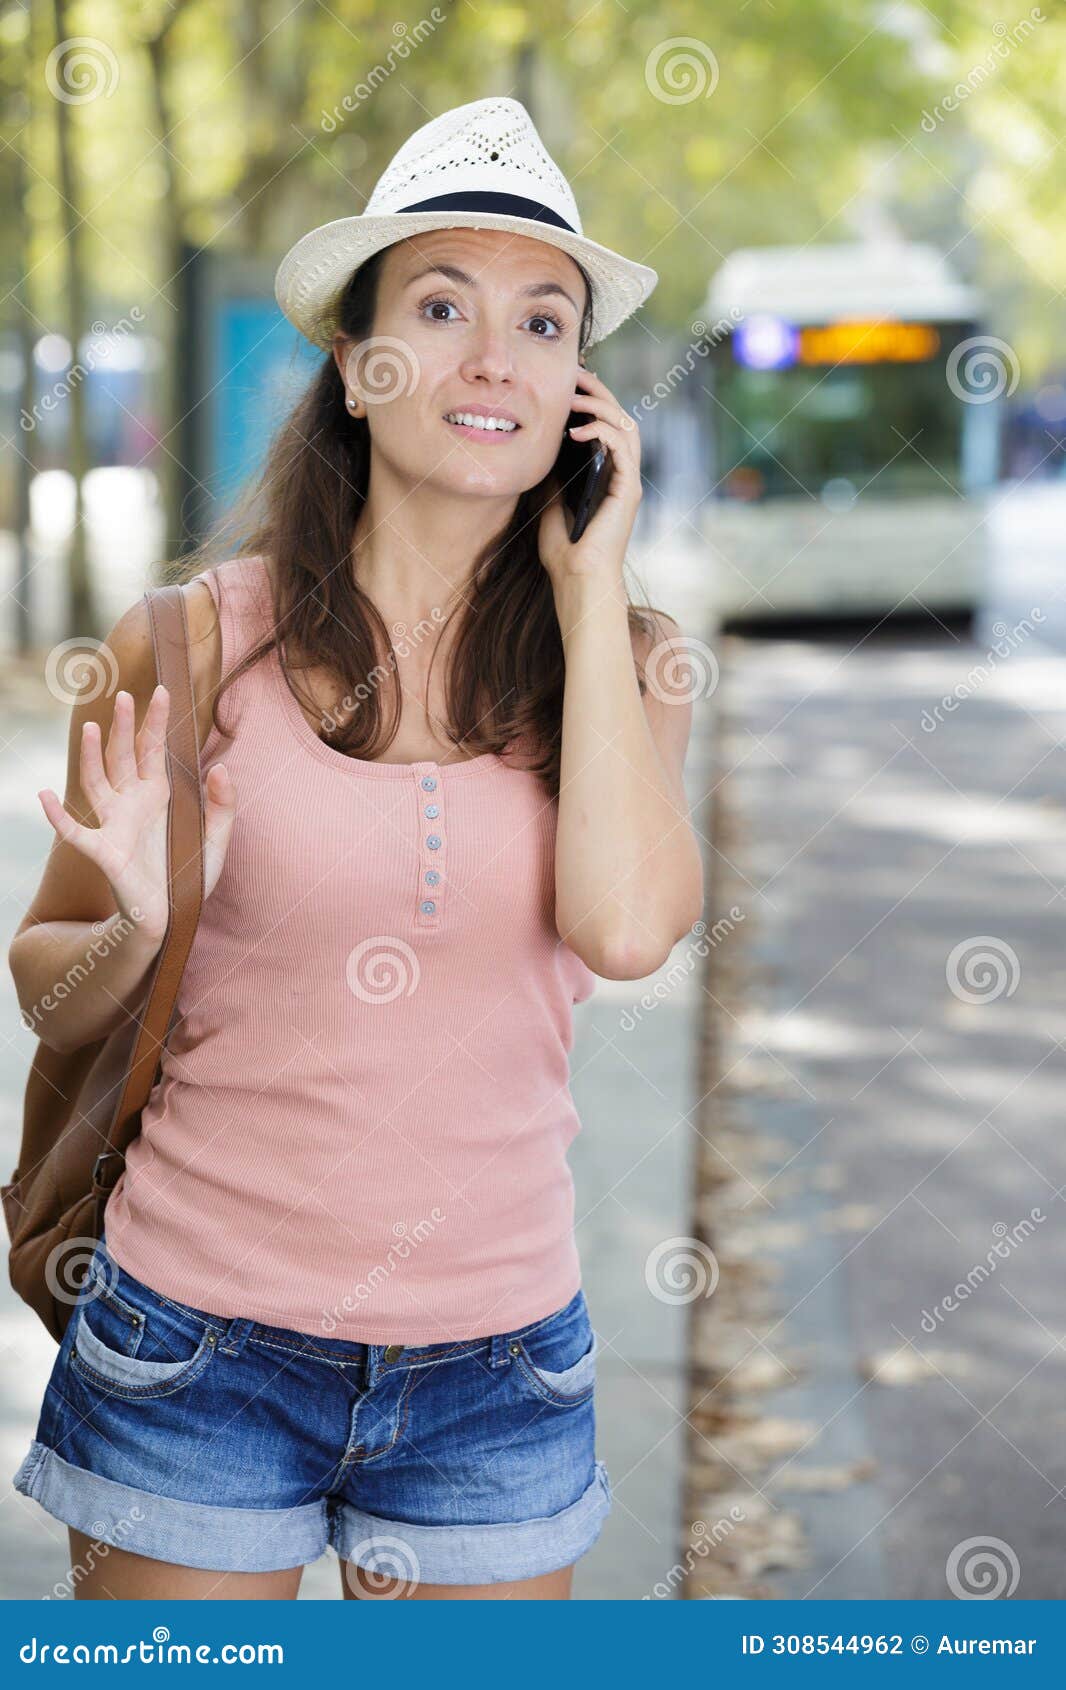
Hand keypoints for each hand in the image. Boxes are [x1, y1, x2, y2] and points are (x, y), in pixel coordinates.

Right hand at [37, 685, 236, 943]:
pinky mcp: (105, 852)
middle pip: (123, 756)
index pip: (154, 750)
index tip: (163, 691)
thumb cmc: (189, 876)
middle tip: (124, 695)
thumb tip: (219, 767)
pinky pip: (75, 832)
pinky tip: (45, 795)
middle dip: (123, 727)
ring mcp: (115, 825)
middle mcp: (132, 803)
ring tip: (88, 726)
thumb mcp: (217, 839)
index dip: (156, 722)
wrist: (173, 916)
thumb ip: (223, 805)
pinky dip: (58, 816)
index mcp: (158, 795)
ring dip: (90, 755)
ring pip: (97, 782)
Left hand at [537, 364, 642, 589]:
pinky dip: (601, 430)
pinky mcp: (628, 489)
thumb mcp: (550, 504)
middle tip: (576, 374)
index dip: (592, 402)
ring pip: (626, 425)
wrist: (577, 581)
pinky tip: (575, 429)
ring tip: (575, 396)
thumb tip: (540, 451)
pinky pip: (621, 446)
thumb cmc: (565, 553)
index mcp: (608, 477)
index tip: (570, 385)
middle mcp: (623, 475)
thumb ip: (552, 477)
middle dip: (598, 392)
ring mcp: (628, 481)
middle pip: (620, 418)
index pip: (607, 427)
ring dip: (601, 405)